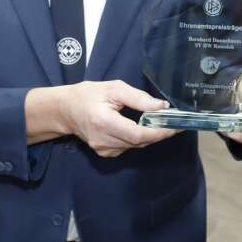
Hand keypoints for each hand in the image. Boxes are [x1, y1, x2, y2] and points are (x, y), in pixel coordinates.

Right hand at [59, 80, 175, 157]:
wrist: (66, 110)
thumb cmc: (89, 95)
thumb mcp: (114, 88)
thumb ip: (138, 98)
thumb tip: (162, 107)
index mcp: (104, 121)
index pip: (137, 134)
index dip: (158, 132)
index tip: (175, 126)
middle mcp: (103, 140)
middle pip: (138, 142)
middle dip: (158, 132)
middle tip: (172, 121)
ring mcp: (103, 149)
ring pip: (135, 146)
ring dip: (148, 136)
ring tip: (156, 122)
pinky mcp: (104, 153)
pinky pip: (127, 147)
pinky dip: (136, 139)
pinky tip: (136, 128)